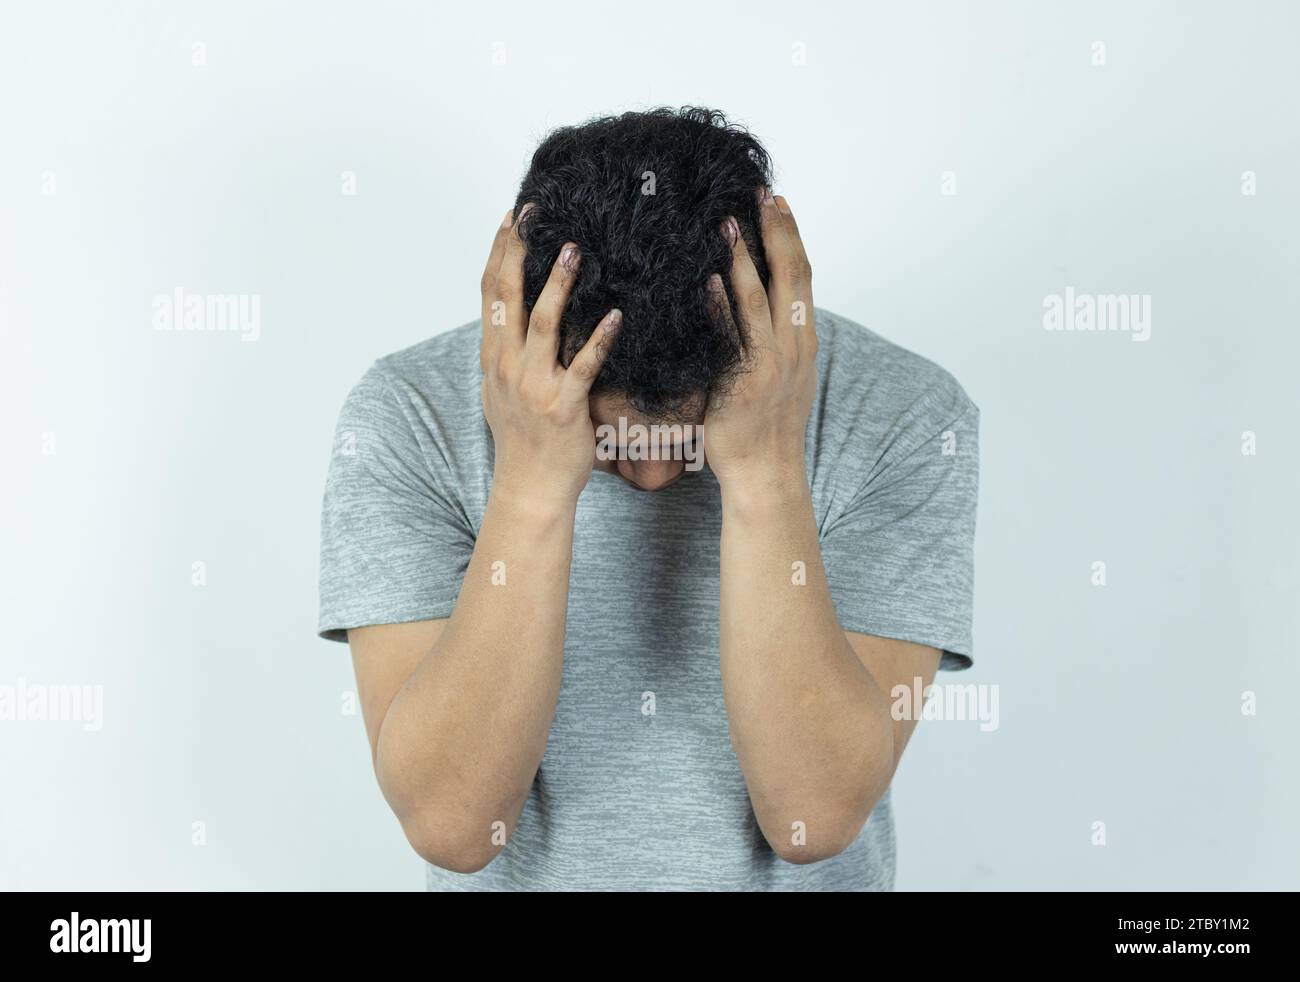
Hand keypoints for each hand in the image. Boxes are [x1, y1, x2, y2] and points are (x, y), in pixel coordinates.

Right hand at [480, 207, 621, 508]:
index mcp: (494, 357)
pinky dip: (599, 339)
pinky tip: (617, 317)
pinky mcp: (563, 405)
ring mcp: (533, 385)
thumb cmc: (523, 439)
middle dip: (519, 251)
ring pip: (542, 323)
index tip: (510, 217)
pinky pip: (583, 365)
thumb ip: (508, 353)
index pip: (490, 293)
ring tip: (576, 250)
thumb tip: (515, 317)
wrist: (530, 487)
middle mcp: (507, 365)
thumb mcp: (502, 391)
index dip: (498, 252)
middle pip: (508, 296)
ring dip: (559, 284)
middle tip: (533, 213)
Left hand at [703, 192, 817, 495]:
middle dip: (776, 231)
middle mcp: (793, 346)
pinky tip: (711, 280)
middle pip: (789, 276)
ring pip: (759, 300)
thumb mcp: (785, 374)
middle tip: (761, 194)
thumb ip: (777, 337)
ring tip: (728, 223)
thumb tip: (760, 300)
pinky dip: (723, 306)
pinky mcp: (743, 382)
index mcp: (804, 340)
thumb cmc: (768, 425)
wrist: (766, 471)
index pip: (802, 275)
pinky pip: (732, 337)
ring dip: (744, 258)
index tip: (779, 202)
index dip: (792, 235)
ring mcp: (769, 364)